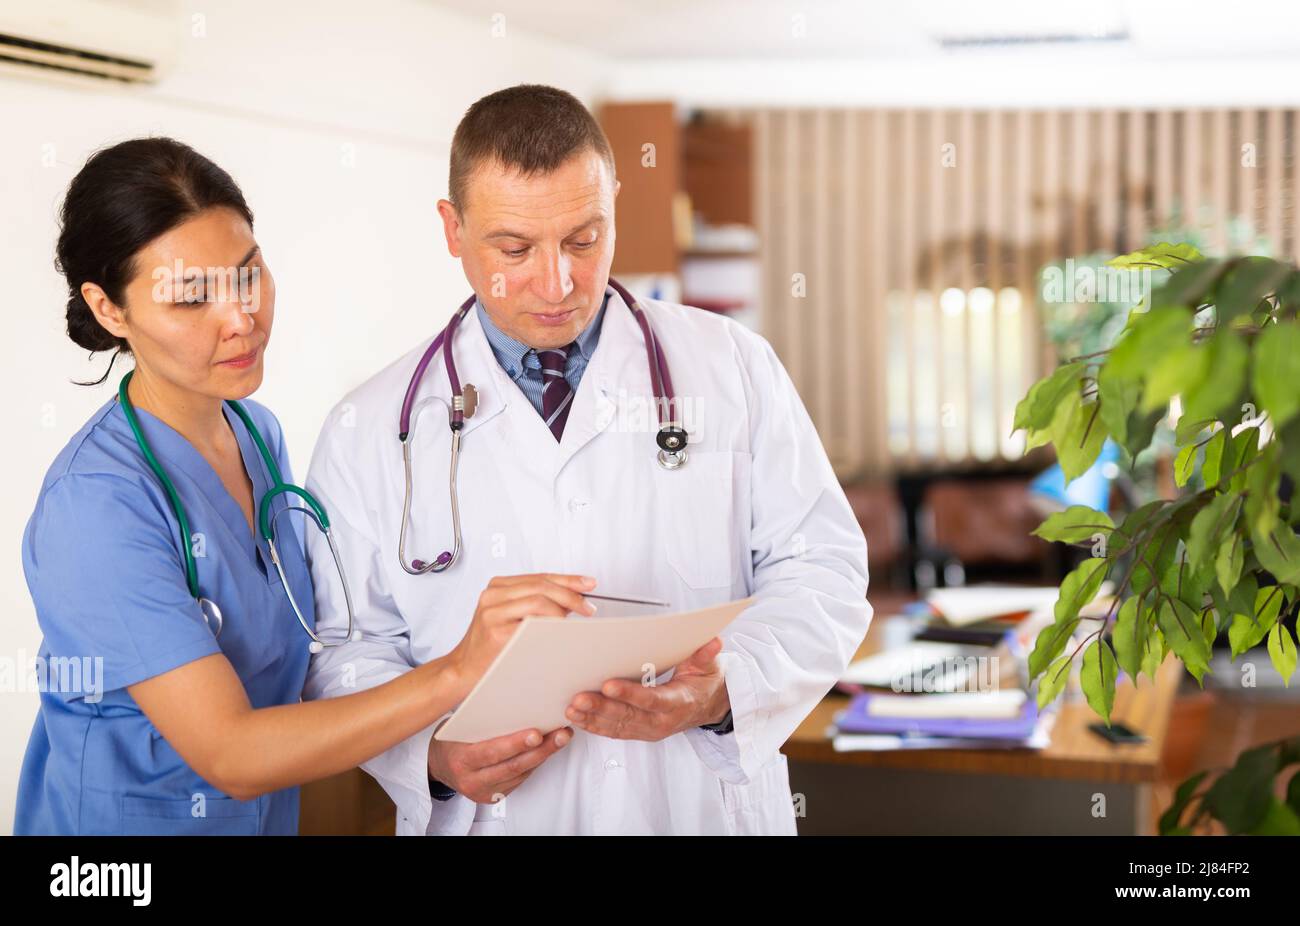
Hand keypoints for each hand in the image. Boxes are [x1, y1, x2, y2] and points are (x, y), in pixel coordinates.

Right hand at [427, 726, 571, 803]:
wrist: (438, 765)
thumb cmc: (452, 739)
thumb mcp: (459, 727)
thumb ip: (480, 720)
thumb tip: (514, 699)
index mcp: (460, 759)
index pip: (491, 752)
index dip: (515, 744)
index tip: (537, 733)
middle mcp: (471, 779)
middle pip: (511, 766)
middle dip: (539, 750)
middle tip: (560, 734)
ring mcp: (483, 791)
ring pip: (519, 774)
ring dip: (543, 756)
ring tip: (561, 738)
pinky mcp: (493, 796)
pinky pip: (519, 779)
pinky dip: (534, 763)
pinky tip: (547, 749)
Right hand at [448, 573, 596, 689]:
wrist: (464, 668)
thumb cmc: (490, 644)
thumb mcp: (510, 615)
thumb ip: (536, 603)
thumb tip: (572, 598)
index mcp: (498, 587)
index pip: (540, 577)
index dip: (568, 579)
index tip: (588, 584)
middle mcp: (493, 595)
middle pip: (541, 586)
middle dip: (570, 595)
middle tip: (587, 607)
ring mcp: (492, 612)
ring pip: (538, 601)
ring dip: (562, 611)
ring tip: (573, 622)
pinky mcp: (495, 631)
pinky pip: (530, 624)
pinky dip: (549, 625)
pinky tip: (559, 631)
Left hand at [565, 637, 728, 741]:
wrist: (709, 706)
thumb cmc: (704, 683)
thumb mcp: (709, 667)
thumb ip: (706, 655)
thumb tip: (714, 642)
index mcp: (678, 703)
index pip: (651, 700)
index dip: (630, 694)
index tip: (608, 685)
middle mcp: (663, 722)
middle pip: (628, 716)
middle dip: (601, 708)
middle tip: (579, 698)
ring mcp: (650, 730)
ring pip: (618, 727)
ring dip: (593, 719)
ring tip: (572, 709)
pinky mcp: (640, 732)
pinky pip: (615, 732)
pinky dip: (595, 727)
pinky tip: (578, 719)